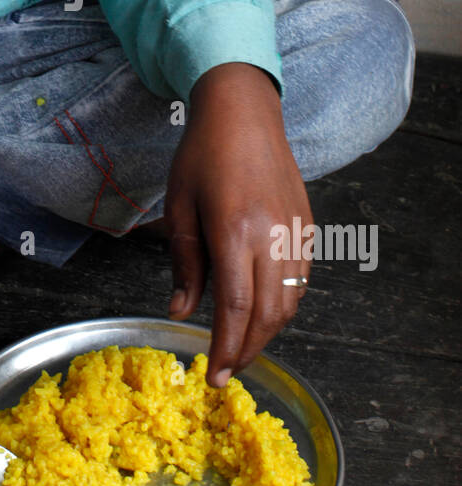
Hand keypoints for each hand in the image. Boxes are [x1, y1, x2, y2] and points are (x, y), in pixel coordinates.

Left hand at [164, 62, 312, 385]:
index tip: (214, 374)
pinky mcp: (307, 226)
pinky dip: (284, 305)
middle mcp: (271, 235)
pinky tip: (263, 312)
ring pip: (289, 301)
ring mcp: (294, 231)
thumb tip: (181, 311)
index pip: (234, 307)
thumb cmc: (203, 153)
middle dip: (247, 349)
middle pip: (267, 313)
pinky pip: (301, 279)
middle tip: (227, 371)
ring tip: (242, 347)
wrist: (244, 111)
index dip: (226, 346)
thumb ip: (185, 262)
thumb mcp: (180, 205)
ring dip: (267, 332)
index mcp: (234, 230)